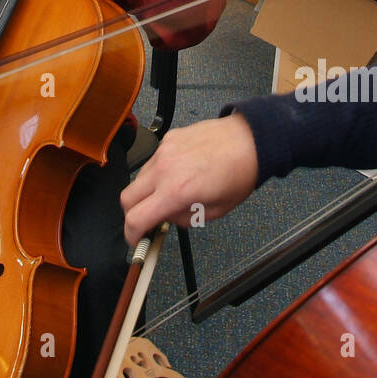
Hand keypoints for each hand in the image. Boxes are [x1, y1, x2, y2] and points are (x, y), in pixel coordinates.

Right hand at [121, 114, 259, 244]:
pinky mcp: (168, 139)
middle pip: (126, 198)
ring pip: (139, 178)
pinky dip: (160, 171)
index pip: (135, 218)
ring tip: (172, 192)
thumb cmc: (239, 174)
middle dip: (133, 213)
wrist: (250, 140)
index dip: (132, 234)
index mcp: (176, 191)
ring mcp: (163, 151)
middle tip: (149, 218)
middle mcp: (164, 169)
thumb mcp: (215, 211)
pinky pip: (153, 160)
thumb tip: (167, 218)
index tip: (136, 238)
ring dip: (147, 191)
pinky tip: (180, 171)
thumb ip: (184, 218)